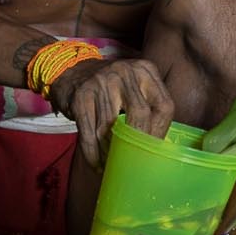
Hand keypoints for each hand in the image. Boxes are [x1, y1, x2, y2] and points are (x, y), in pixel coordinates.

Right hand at [50, 58, 176, 168]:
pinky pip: (89, 132)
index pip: (164, 106)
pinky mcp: (81, 96)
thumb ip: (149, 105)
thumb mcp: (134, 85)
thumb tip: (158, 145)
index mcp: (145, 71)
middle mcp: (125, 73)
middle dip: (137, 143)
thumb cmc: (110, 86)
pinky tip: (97, 164)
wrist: (71, 69)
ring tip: (113, 165)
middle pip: (139, 115)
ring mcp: (101, 83)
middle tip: (135, 161)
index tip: (153, 150)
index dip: (160, 133)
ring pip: (110, 127)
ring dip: (111, 152)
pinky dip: (93, 153)